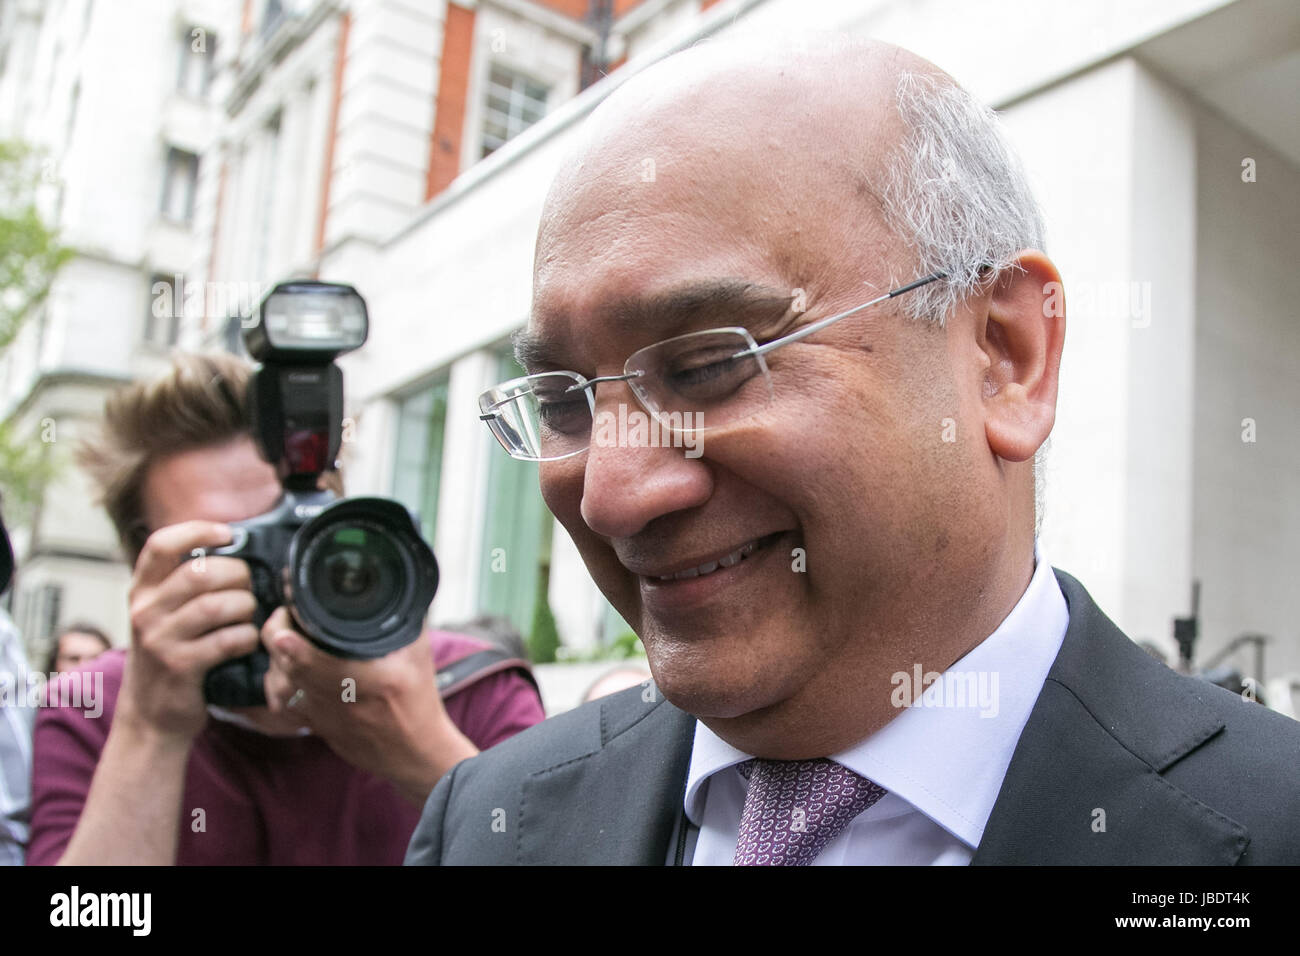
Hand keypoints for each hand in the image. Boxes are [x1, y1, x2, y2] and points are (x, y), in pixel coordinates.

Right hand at [120, 521, 261, 741]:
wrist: (150, 717)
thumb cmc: (169, 656)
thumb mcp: (163, 616)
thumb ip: (183, 585)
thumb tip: (235, 549)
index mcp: (142, 591)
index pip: (160, 545)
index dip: (197, 531)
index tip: (227, 534)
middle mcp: (145, 611)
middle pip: (200, 573)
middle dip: (238, 575)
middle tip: (249, 587)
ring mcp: (160, 639)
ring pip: (217, 605)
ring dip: (245, 607)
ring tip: (249, 615)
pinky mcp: (179, 666)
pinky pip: (226, 640)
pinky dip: (246, 637)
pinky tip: (247, 641)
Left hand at [260, 608, 477, 804]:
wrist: (413, 752)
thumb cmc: (418, 701)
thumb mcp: (418, 653)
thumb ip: (403, 619)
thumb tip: (393, 585)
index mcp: (365, 679)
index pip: (312, 659)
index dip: (291, 639)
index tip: (286, 616)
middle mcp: (334, 698)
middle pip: (286, 664)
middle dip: (278, 632)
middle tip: (288, 613)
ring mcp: (318, 715)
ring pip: (276, 682)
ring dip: (275, 657)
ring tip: (286, 639)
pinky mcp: (311, 724)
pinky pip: (277, 702)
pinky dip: (274, 682)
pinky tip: (283, 669)